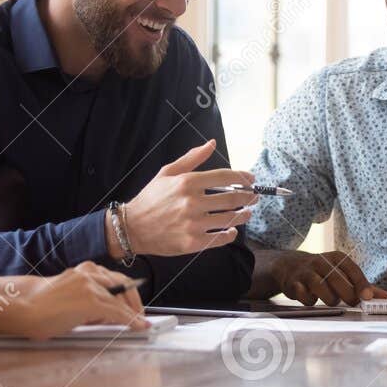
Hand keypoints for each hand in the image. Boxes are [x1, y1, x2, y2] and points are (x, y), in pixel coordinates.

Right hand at [0, 262, 146, 338]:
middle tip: (140, 316)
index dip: (129, 294)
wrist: (24, 309)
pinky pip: (118, 311)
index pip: (115, 279)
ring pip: (121, 299)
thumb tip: (111, 314)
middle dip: (134, 302)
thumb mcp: (70, 295)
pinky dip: (131, 320)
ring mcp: (90, 286)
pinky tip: (138, 326)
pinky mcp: (91, 301)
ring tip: (139, 323)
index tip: (135, 305)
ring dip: (133, 312)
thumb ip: (89, 298)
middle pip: (123, 285)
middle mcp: (89, 273)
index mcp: (84, 270)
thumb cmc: (42, 306)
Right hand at [123, 139, 256, 256]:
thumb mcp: (167, 173)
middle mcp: (192, 202)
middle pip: (233, 198)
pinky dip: (230, 234)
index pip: (225, 177)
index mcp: (187, 183)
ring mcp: (193, 224)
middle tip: (254, 197)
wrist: (132, 228)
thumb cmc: (151, 198)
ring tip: (247, 213)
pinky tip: (232, 230)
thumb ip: (192, 158)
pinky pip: (220, 238)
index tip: (251, 180)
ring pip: (230, 219)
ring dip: (244, 215)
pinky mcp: (193, 243)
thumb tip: (211, 143)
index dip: (243, 178)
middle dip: (249, 197)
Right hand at [273, 250, 386, 305]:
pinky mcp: (293, 283)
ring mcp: (305, 272)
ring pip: (322, 290)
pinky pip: (305, 298)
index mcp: (337, 258)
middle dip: (347, 295)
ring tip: (329, 298)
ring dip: (329, 299)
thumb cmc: (324, 272)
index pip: (352, 270)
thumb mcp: (343, 274)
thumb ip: (365, 287)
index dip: (361, 284)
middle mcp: (321, 261)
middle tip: (350, 302)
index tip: (368, 297)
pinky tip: (310, 296)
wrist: (289, 266)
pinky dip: (310, 301)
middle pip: (338, 281)